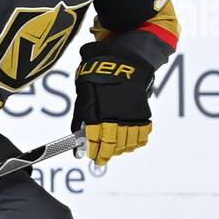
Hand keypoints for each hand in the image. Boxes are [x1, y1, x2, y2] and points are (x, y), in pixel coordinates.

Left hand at [70, 44, 153, 165]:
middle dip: (105, 154)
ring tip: (115, 152)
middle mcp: (114, 115)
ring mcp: (130, 114)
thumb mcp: (83, 91)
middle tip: (101, 160)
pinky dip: (137, 140)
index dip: (91, 150)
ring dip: (120, 149)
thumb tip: (76, 133)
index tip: (89, 156)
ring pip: (126, 140)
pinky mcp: (142, 111)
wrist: (124, 59)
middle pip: (110, 143)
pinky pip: (142, 131)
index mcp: (96, 110)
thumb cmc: (98, 73)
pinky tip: (131, 144)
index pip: (93, 138)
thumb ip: (81, 113)